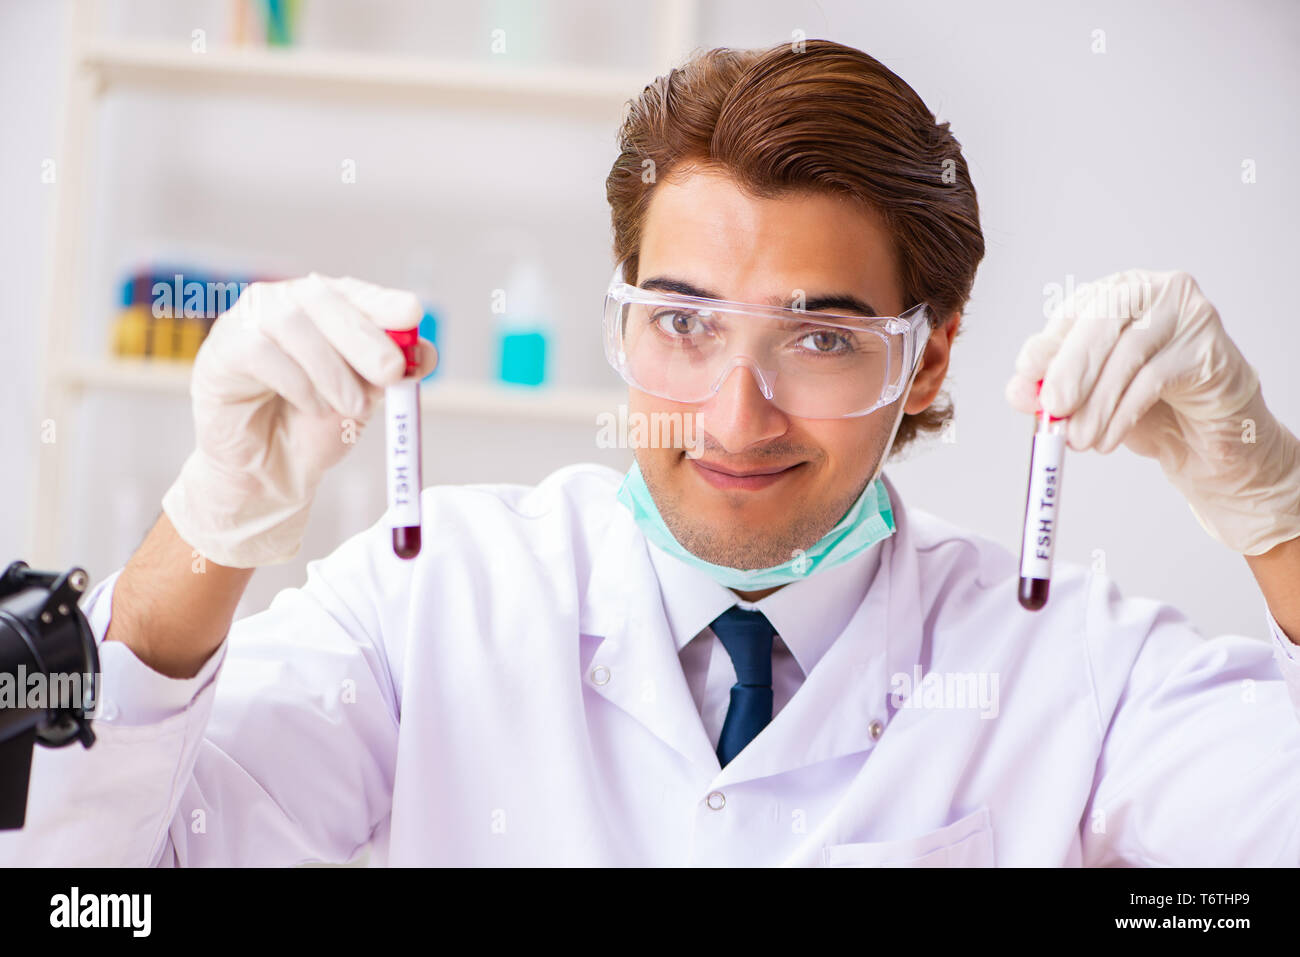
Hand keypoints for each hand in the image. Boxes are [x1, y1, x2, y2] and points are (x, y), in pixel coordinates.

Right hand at [161, 273, 437, 567]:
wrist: (269, 472)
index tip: (412, 313)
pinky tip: (311, 407)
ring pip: (293, 323)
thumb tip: (427, 353)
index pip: (354, 291)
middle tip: (392, 373)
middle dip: (364, 337)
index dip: (382, 300)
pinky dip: (296, 382)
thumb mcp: (365, 399)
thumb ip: (393, 374)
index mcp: (323, 308)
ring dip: (332, 370)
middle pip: (323, 298)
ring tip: (352, 408)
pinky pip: (260, 351)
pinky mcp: (222, 350)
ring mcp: (248, 321)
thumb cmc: (315, 427)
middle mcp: (284, 303)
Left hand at [1005, 269, 1299, 555]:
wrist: (1206, 437)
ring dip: (1096, 403)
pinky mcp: (1210, 347)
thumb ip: (1051, 388)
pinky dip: (1123, 413)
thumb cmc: (1145, 406)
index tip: (1027, 370)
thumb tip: (1016, 390)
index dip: (1050, 341)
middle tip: (1052, 408)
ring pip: (1129, 352)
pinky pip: (1156, 378)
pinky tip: (1106, 440)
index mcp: (1117, 293)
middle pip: (1104, 318)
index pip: (1078, 308)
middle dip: (1071, 366)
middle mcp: (1153, 291)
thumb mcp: (1088, 397)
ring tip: (1077, 440)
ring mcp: (1187, 314)